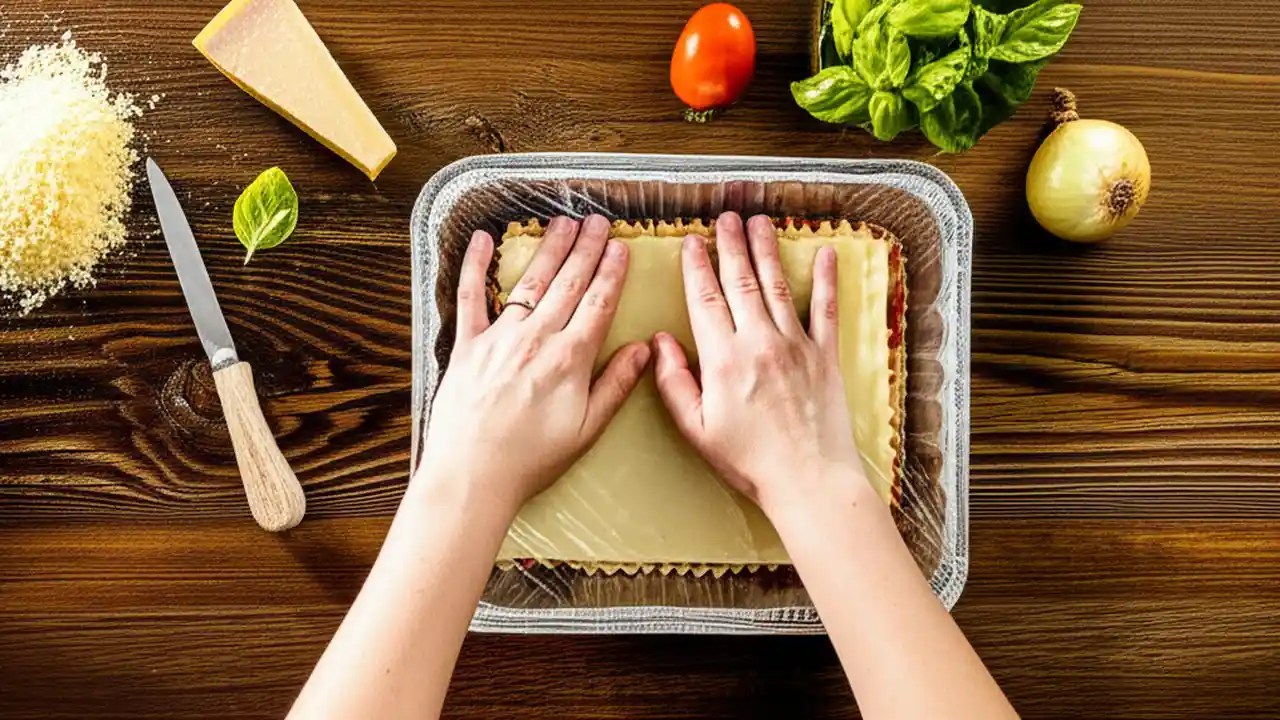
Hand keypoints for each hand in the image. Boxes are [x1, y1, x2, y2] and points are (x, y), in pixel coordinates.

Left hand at [419, 214, 650, 513]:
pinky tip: (482, 238)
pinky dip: (475, 264)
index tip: (620, 247)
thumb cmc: (532, 459)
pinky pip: (471, 296)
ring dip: (549, 249)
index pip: (598, 303)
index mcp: (571, 359)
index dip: (611, 273)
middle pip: (568, 283)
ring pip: (531, 282)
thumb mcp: (587, 429)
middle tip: (596, 221)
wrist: (474, 474)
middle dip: (585, 249)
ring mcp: (500, 337)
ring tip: (562, 223)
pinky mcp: (467, 344)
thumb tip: (644, 351)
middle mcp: (537, 339)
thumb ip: (616, 385)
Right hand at [653, 212, 868, 514]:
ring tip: (760, 222)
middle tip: (726, 217)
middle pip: (741, 281)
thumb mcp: (696, 429)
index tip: (691, 242)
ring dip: (766, 250)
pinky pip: (826, 309)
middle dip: (731, 245)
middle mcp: (759, 342)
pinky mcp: (825, 356)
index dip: (696, 267)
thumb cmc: (748, 461)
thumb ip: (674, 382)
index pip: (704, 299)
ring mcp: (795, 345)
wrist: (807, 480)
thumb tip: (659, 342)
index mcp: (723, 359)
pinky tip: (825, 254)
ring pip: (777, 286)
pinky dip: (825, 280)